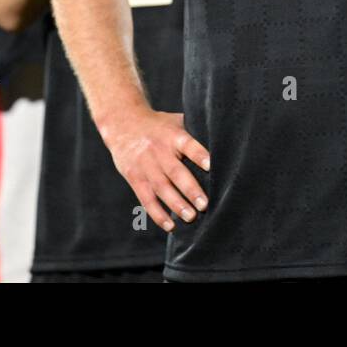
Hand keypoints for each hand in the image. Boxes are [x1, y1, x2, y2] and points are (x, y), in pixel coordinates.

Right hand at [101, 108, 209, 232]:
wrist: (123, 123)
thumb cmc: (158, 125)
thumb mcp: (175, 121)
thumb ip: (194, 132)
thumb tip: (223, 143)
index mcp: (172, 135)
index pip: (188, 144)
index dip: (198, 154)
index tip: (210, 166)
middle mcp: (159, 151)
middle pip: (175, 172)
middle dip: (190, 189)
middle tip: (204, 205)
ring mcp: (145, 165)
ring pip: (161, 188)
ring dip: (176, 205)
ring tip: (191, 217)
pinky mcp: (134, 177)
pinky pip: (146, 198)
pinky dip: (157, 214)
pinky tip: (170, 225)